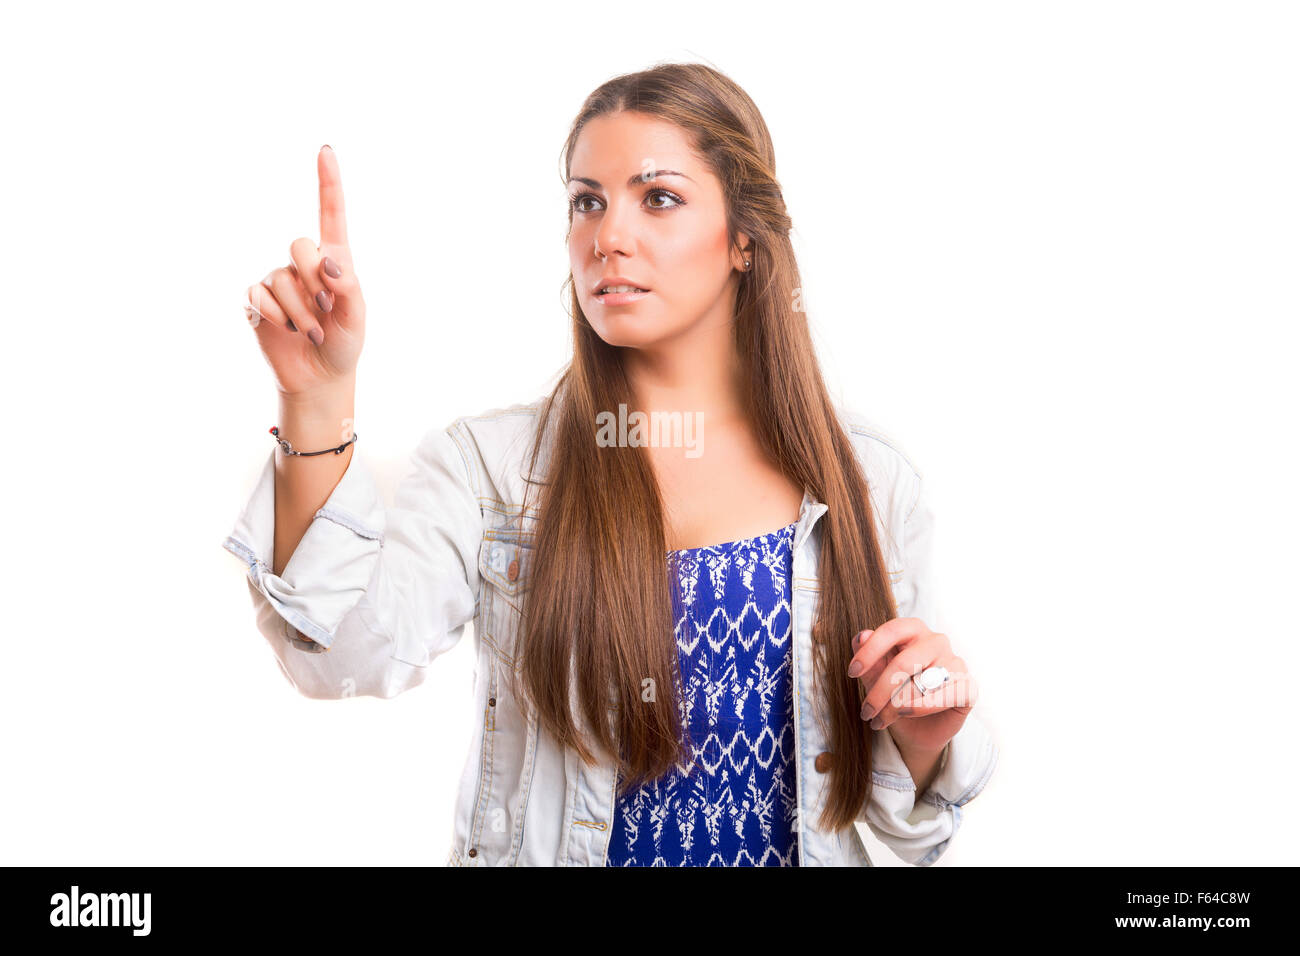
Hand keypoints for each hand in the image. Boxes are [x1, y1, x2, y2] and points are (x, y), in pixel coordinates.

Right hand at [243, 145, 365, 396]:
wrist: (319, 377)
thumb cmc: (344, 342)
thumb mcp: (357, 317)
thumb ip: (349, 286)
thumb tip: (328, 263)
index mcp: (334, 260)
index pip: (330, 214)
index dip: (328, 182)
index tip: (326, 150)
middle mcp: (303, 263)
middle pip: (300, 244)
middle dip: (313, 277)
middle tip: (325, 307)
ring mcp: (278, 280)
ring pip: (281, 279)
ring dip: (299, 311)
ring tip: (311, 332)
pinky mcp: (257, 300)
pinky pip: (260, 296)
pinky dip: (277, 317)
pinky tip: (286, 331)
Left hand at [848, 617, 977, 754]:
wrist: (919, 730)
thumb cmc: (896, 695)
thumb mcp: (876, 677)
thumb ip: (869, 657)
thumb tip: (861, 636)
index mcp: (914, 630)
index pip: (892, 631)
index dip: (870, 651)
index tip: (852, 672)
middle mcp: (937, 641)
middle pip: (903, 662)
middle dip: (879, 692)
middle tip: (866, 711)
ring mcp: (956, 663)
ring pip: (919, 684)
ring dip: (894, 706)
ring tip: (880, 720)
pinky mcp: (968, 687)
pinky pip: (941, 697)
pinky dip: (918, 708)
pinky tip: (904, 714)